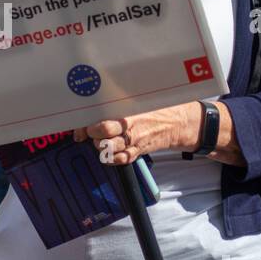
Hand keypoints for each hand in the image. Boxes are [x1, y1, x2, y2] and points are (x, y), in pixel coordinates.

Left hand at [73, 105, 196, 164]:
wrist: (178, 122)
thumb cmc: (155, 109)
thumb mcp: (137, 100)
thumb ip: (117, 102)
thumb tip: (94, 106)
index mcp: (129, 110)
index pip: (103, 117)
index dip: (87, 124)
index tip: (82, 125)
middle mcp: (130, 126)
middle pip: (103, 132)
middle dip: (92, 133)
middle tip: (89, 131)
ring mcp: (134, 140)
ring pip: (109, 148)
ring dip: (100, 146)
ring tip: (100, 140)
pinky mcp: (138, 151)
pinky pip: (121, 159)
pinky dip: (111, 158)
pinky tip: (109, 152)